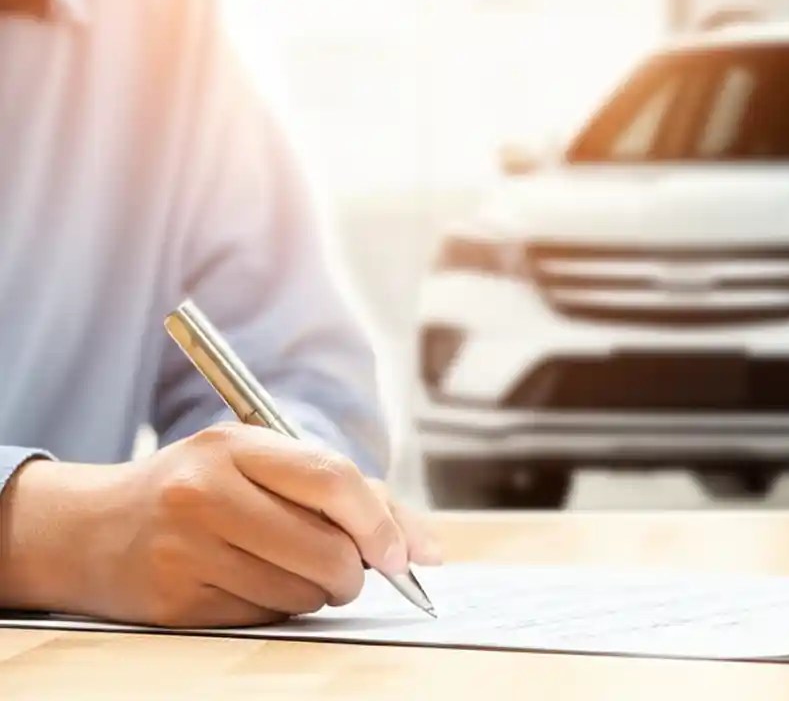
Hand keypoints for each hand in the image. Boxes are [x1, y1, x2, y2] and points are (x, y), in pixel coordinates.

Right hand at [0, 424, 440, 626]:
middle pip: (326, 549)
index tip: (404, 557)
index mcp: (235, 444)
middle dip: (353, 572)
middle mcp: (205, 492)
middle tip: (346, 570)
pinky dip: (274, 608)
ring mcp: (184, 549)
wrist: (88, 527)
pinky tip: (245, 584)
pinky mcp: (174, 602)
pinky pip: (264, 618)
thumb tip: (426, 550)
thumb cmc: (199, 490)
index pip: (332, 480)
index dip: (381, 524)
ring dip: (315, 593)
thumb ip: (346, 493)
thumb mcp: (259, 464)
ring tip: (286, 568)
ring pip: (301, 592)